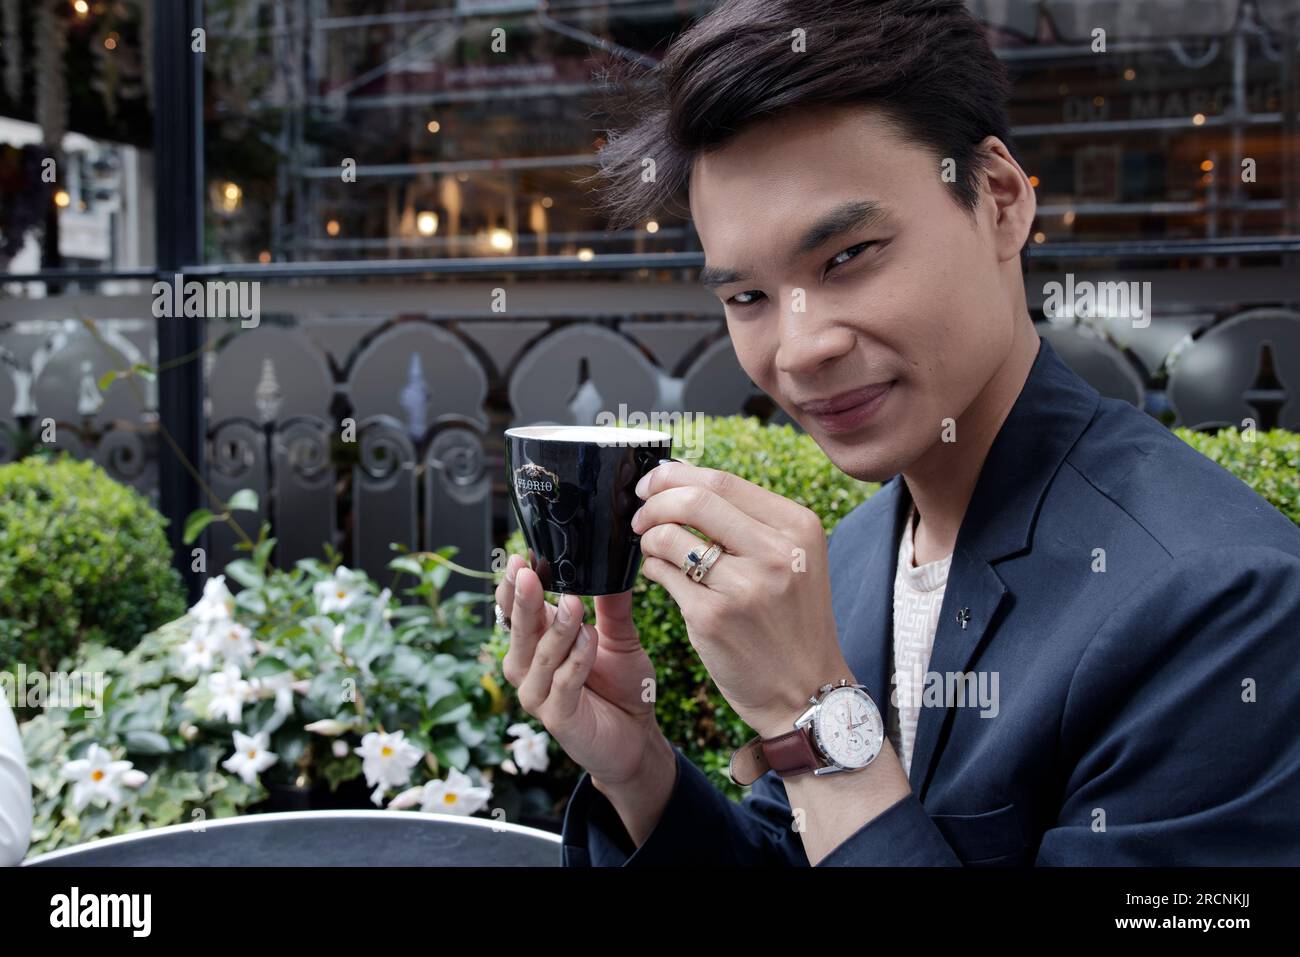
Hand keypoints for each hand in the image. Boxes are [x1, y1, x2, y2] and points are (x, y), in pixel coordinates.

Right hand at [496, 554, 665, 788]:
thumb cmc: (622, 686)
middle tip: (528, 573)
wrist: (638, 737)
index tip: (518, 559)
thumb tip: (612, 563)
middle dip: (523, 600)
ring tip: (572, 603)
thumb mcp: (619, 637)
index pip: (514, 610)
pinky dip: (575, 660)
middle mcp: (528, 667)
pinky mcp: (556, 719)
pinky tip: (589, 639)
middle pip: (518, 630)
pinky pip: (562, 685)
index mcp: (537, 642)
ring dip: (556, 629)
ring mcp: (538, 695)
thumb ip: (611, 605)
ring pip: (539, 657)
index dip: (512, 586)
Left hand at [630, 460, 852, 737]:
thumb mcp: (794, 561)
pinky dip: (653, 569)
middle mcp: (777, 552)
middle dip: (653, 500)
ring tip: (653, 549)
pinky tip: (663, 577)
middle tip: (640, 514)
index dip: (675, 476)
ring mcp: (745, 586)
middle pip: (693, 499)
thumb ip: (749, 521)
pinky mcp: (713, 617)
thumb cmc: (790, 621)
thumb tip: (681, 480)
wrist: (807, 692)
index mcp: (798, 528)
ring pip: (670, 535)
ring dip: (648, 537)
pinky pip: (663, 574)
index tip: (653, 484)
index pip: (722, 480)